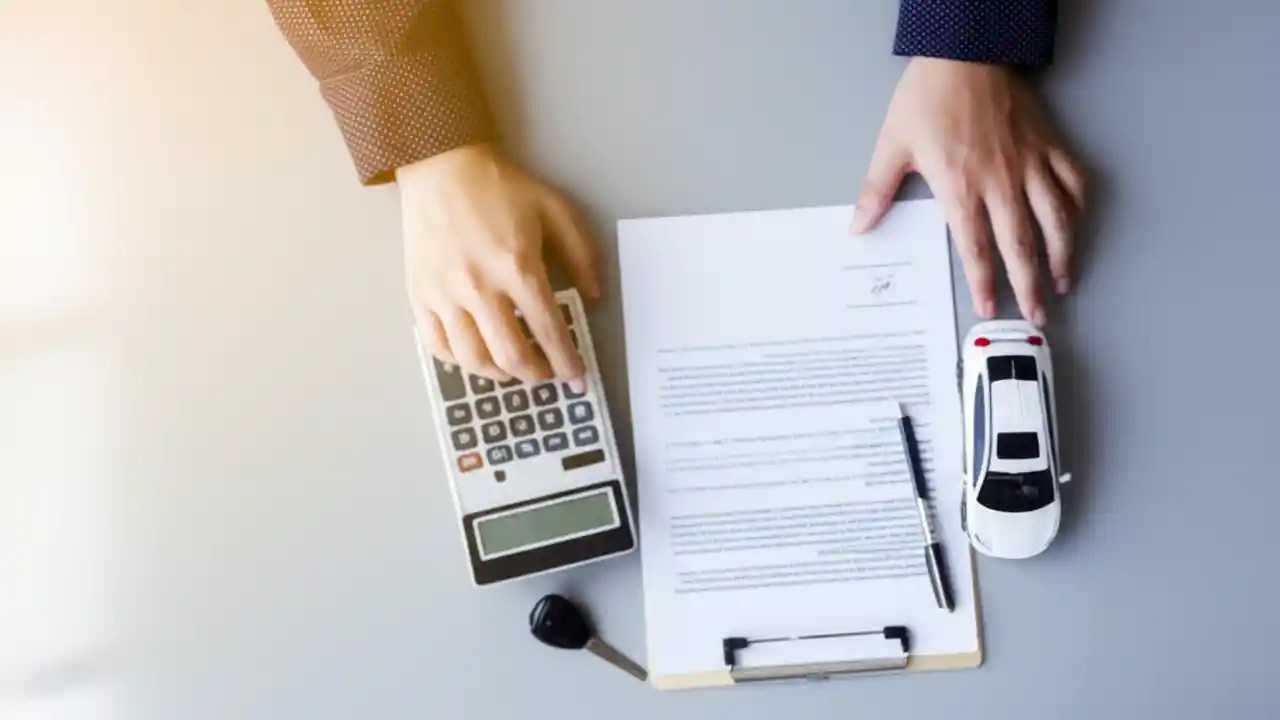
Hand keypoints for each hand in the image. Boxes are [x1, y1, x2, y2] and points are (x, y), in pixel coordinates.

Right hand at [398, 143, 599, 383]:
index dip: (567, 361)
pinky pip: (438, 347)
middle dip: (536, 375)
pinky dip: (460, 362)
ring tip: (514, 369)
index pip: (548, 331)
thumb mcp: (556, 210)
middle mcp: (480, 288)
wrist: (441, 167)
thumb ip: (582, 254)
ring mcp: (444, 296)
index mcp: (518, 267)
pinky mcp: (419, 296)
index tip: (577, 378)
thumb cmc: (500, 188)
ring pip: (474, 359)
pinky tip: (477, 357)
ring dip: (500, 375)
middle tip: (547, 374)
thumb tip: (594, 297)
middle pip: (511, 355)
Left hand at [853, 58, 1086, 325]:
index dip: (985, 282)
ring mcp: (1030, 164)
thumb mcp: (892, 144)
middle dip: (1029, 286)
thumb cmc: (929, 96)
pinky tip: (1076, 229)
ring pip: (1056, 220)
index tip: (988, 307)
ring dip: (1062, 256)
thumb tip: (859, 226)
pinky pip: (1073, 183)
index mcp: (960, 186)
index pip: (976, 248)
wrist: (966, 53)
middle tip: (1034, 316)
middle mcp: (1000, 182)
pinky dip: (1078, 210)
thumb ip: (877, 191)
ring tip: (1063, 284)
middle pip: (1021, 245)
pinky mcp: (1049, 146)